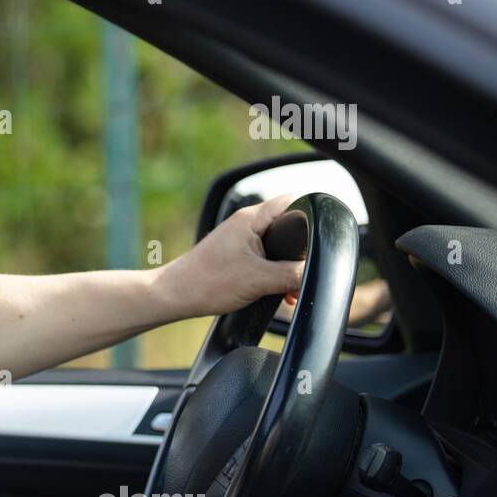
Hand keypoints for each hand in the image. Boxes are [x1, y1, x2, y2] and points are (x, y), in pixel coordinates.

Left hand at [155, 192, 305, 318]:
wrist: (175, 296)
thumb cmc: (207, 283)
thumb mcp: (259, 280)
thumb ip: (292, 274)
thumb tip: (315, 274)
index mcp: (251, 219)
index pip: (293, 200)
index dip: (312, 215)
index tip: (322, 237)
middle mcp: (245, 223)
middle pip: (288, 226)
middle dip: (301, 251)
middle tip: (302, 274)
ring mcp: (239, 239)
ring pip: (277, 246)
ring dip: (288, 268)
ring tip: (290, 291)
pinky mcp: (235, 255)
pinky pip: (265, 259)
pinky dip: (275, 274)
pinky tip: (279, 293)